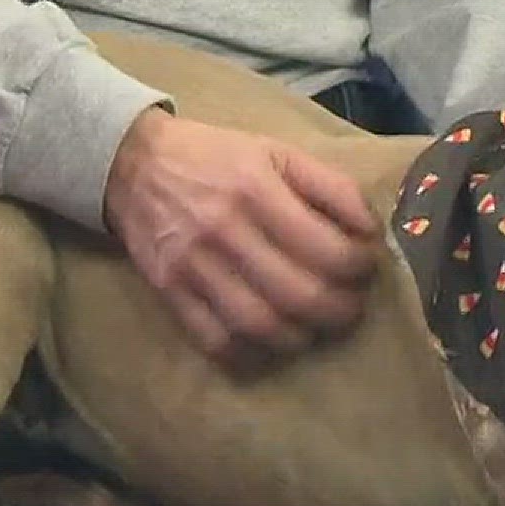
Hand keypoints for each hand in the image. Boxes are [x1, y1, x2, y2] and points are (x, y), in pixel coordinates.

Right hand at [102, 109, 380, 370]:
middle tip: (351, 306)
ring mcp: (193, 267)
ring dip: (301, 337)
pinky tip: (270, 341)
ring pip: (261, 326)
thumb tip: (371, 231)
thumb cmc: (217, 158)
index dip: (359, 267)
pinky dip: (251, 353)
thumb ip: (330, 186)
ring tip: (315, 326)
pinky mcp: (170, 293)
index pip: (327, 250)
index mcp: (257, 189)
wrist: (133, 164)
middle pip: (299, 295)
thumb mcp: (277, 152)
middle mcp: (225, 231)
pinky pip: (216, 342)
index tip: (365, 267)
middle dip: (340, 310)